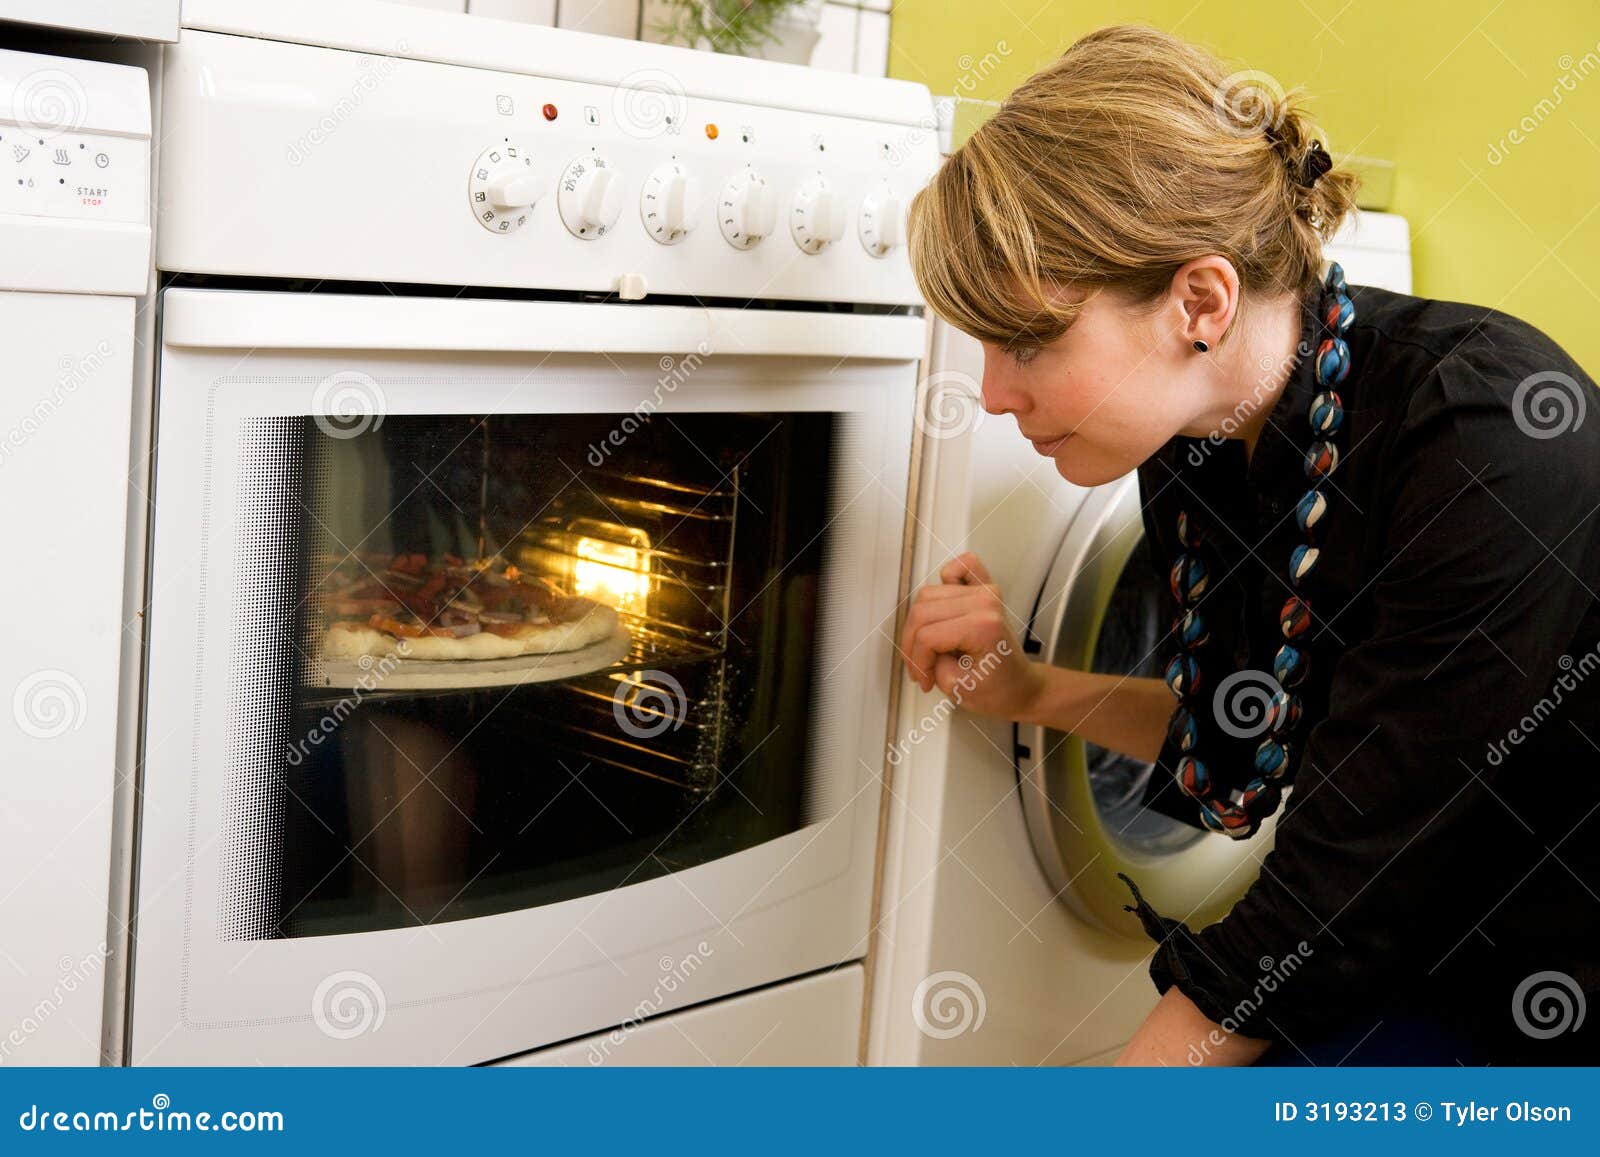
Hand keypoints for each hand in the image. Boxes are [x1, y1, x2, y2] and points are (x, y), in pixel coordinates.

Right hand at [898, 551, 1046, 718]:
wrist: (1021, 687)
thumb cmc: (1000, 690)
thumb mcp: (959, 689)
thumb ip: (933, 665)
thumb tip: (920, 648)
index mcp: (983, 626)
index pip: (928, 636)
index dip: (918, 662)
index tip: (924, 680)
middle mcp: (984, 601)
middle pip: (922, 613)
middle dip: (913, 646)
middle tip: (921, 670)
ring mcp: (985, 592)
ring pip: (927, 596)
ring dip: (920, 624)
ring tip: (928, 649)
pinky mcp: (985, 589)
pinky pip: (962, 566)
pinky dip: (948, 577)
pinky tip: (943, 603)